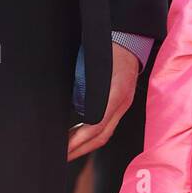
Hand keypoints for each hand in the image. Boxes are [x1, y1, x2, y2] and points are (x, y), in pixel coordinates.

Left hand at [67, 43, 139, 161]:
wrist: (130, 36)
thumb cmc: (108, 45)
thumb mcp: (94, 62)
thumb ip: (83, 82)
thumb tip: (68, 102)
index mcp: (115, 93)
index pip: (97, 125)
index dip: (79, 140)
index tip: (64, 148)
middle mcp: (122, 102)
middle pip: (102, 135)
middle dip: (80, 149)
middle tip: (61, 155)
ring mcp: (124, 103)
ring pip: (105, 132)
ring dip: (86, 144)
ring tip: (67, 149)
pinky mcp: (121, 102)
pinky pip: (107, 124)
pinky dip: (92, 133)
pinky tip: (79, 134)